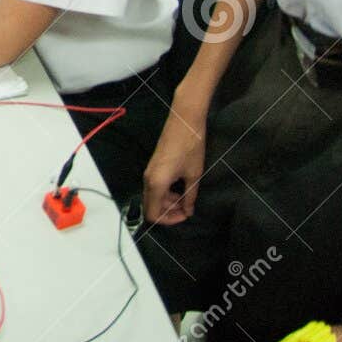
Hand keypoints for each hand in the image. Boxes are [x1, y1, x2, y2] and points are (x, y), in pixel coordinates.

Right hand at [143, 103, 206, 223]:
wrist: (184, 121)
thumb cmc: (191, 148)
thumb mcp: (194, 175)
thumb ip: (189, 197)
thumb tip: (188, 211)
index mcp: (156, 184)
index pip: (153, 214)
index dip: (168, 220)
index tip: (185, 215)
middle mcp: (148, 180)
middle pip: (151, 206)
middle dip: (168, 212)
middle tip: (187, 208)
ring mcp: (149, 172)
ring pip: (153, 197)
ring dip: (168, 202)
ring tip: (186, 198)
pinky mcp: (153, 166)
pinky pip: (155, 187)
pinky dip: (166, 193)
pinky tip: (181, 187)